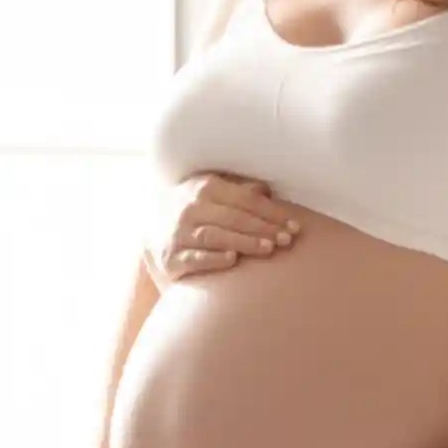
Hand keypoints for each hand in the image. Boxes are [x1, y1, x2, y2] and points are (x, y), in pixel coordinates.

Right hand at [145, 172, 300, 284]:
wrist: (153, 235)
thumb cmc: (196, 213)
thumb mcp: (213, 195)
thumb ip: (240, 192)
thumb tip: (269, 191)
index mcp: (204, 187)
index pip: (245, 199)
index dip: (272, 212)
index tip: (294, 226)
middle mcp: (190, 208)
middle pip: (234, 217)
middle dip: (264, 229)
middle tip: (287, 240)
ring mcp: (178, 233)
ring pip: (215, 236)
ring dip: (244, 242)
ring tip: (268, 249)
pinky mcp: (171, 258)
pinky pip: (194, 258)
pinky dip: (213, 259)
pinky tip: (232, 260)